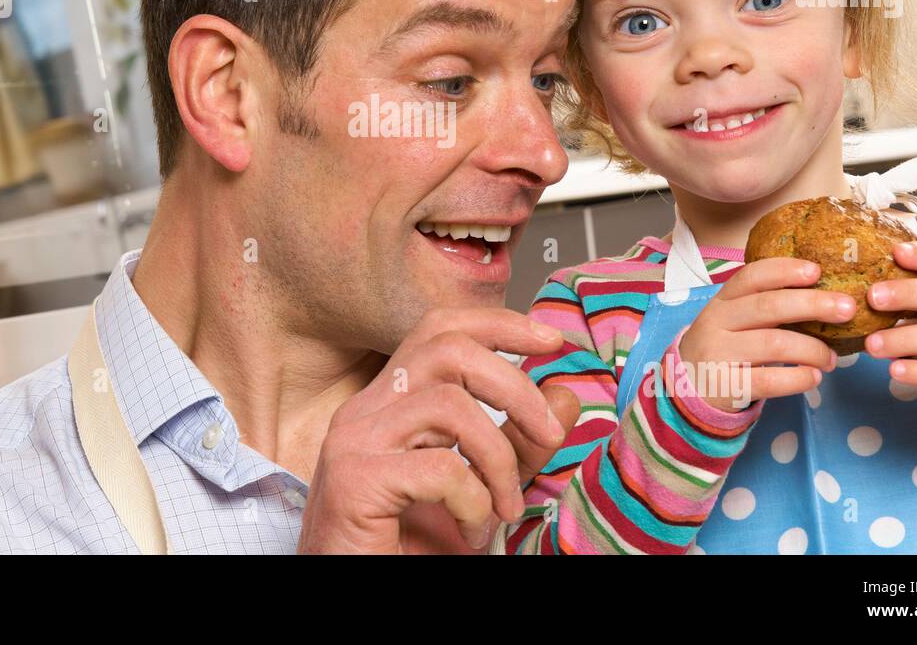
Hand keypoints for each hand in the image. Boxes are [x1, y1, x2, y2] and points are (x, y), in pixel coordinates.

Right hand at [297, 308, 579, 553]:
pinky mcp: (354, 482)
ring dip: (498, 459)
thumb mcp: (480, 490)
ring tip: (505, 510)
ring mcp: (352, 443)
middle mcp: (363, 411)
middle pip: (447, 348)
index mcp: (388, 403)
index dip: (498, 323)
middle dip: (515, 385)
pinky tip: (471, 533)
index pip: (439, 329)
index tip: (552, 340)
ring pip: (448, 403)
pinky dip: (474, 501)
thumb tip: (564, 396)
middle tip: (551, 435)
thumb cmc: (409, 549)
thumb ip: (518, 446)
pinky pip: (439, 468)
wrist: (358, 594)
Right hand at [677, 258, 845, 411]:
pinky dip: (798, 378)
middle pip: (768, 306)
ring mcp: (718, 354)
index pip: (751, 276)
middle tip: (847, 309)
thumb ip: (765, 307)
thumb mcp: (734, 321)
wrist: (687, 388)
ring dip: (813, 349)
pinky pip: (769, 380)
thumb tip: (826, 296)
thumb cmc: (725, 348)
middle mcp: (716, 323)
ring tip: (831, 358)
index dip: (784, 270)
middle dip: (813, 304)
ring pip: (774, 344)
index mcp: (722, 301)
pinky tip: (813, 377)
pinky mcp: (725, 386)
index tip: (817, 271)